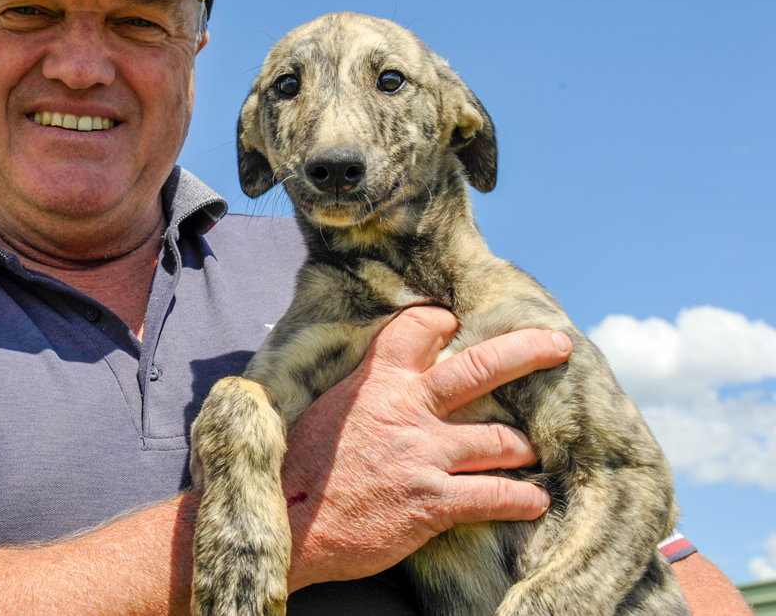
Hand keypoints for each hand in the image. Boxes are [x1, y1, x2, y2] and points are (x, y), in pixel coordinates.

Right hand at [281, 306, 571, 589]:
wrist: (288, 523)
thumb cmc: (298, 470)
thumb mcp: (326, 412)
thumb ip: (361, 394)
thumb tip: (377, 386)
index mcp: (375, 382)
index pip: (419, 329)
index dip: (441, 322)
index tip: (456, 325)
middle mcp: (406, 410)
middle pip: (480, 368)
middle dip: (525, 352)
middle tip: (558, 345)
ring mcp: (424, 455)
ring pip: (499, 441)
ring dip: (522, 447)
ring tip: (532, 451)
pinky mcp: (433, 501)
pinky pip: (495, 495)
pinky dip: (522, 500)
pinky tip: (535, 502)